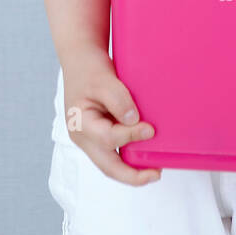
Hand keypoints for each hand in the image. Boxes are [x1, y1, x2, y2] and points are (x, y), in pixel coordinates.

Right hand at [61, 43, 160, 185]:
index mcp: (79, 124)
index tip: (151, 129)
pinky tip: (144, 154)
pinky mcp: (99, 135)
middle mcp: (83, 137)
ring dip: (131, 169)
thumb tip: (134, 121)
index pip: (108, 138)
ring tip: (153, 169)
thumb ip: (117, 100)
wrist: (80, 59)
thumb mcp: (102, 79)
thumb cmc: (88, 68)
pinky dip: (128, 157)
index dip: (131, 136)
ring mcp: (90, 139)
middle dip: (132, 175)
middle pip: (107, 166)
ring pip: (111, 164)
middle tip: (156, 174)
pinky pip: (114, 152)